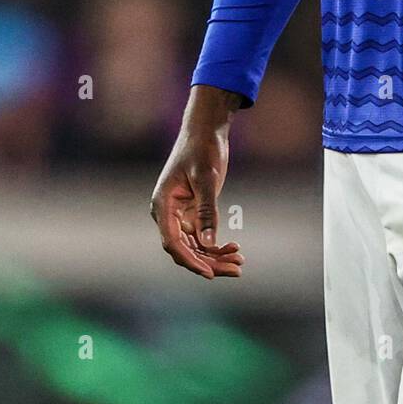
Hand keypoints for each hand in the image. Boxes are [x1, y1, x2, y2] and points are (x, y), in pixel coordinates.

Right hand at [150, 86, 244, 279]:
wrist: (206, 130)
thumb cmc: (203, 148)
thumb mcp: (207, 178)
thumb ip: (207, 210)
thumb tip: (209, 242)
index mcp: (163, 204)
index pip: (172, 242)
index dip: (190, 260)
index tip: (209, 273)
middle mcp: (168, 213)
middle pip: (185, 248)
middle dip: (209, 262)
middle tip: (236, 269)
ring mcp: (180, 214)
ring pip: (194, 245)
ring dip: (215, 256)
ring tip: (239, 262)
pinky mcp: (192, 211)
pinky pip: (201, 236)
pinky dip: (216, 244)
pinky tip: (235, 248)